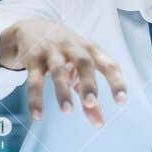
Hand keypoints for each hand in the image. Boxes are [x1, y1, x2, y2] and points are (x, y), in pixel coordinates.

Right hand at [0, 19, 127, 126]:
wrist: (31, 28)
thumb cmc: (64, 52)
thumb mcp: (78, 70)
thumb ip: (88, 97)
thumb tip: (99, 124)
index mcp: (90, 50)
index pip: (108, 63)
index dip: (116, 81)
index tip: (121, 101)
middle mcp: (72, 47)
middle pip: (84, 62)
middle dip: (89, 82)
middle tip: (91, 103)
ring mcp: (51, 52)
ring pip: (58, 71)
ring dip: (63, 91)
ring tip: (67, 110)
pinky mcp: (32, 59)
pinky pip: (34, 80)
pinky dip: (35, 99)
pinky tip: (37, 116)